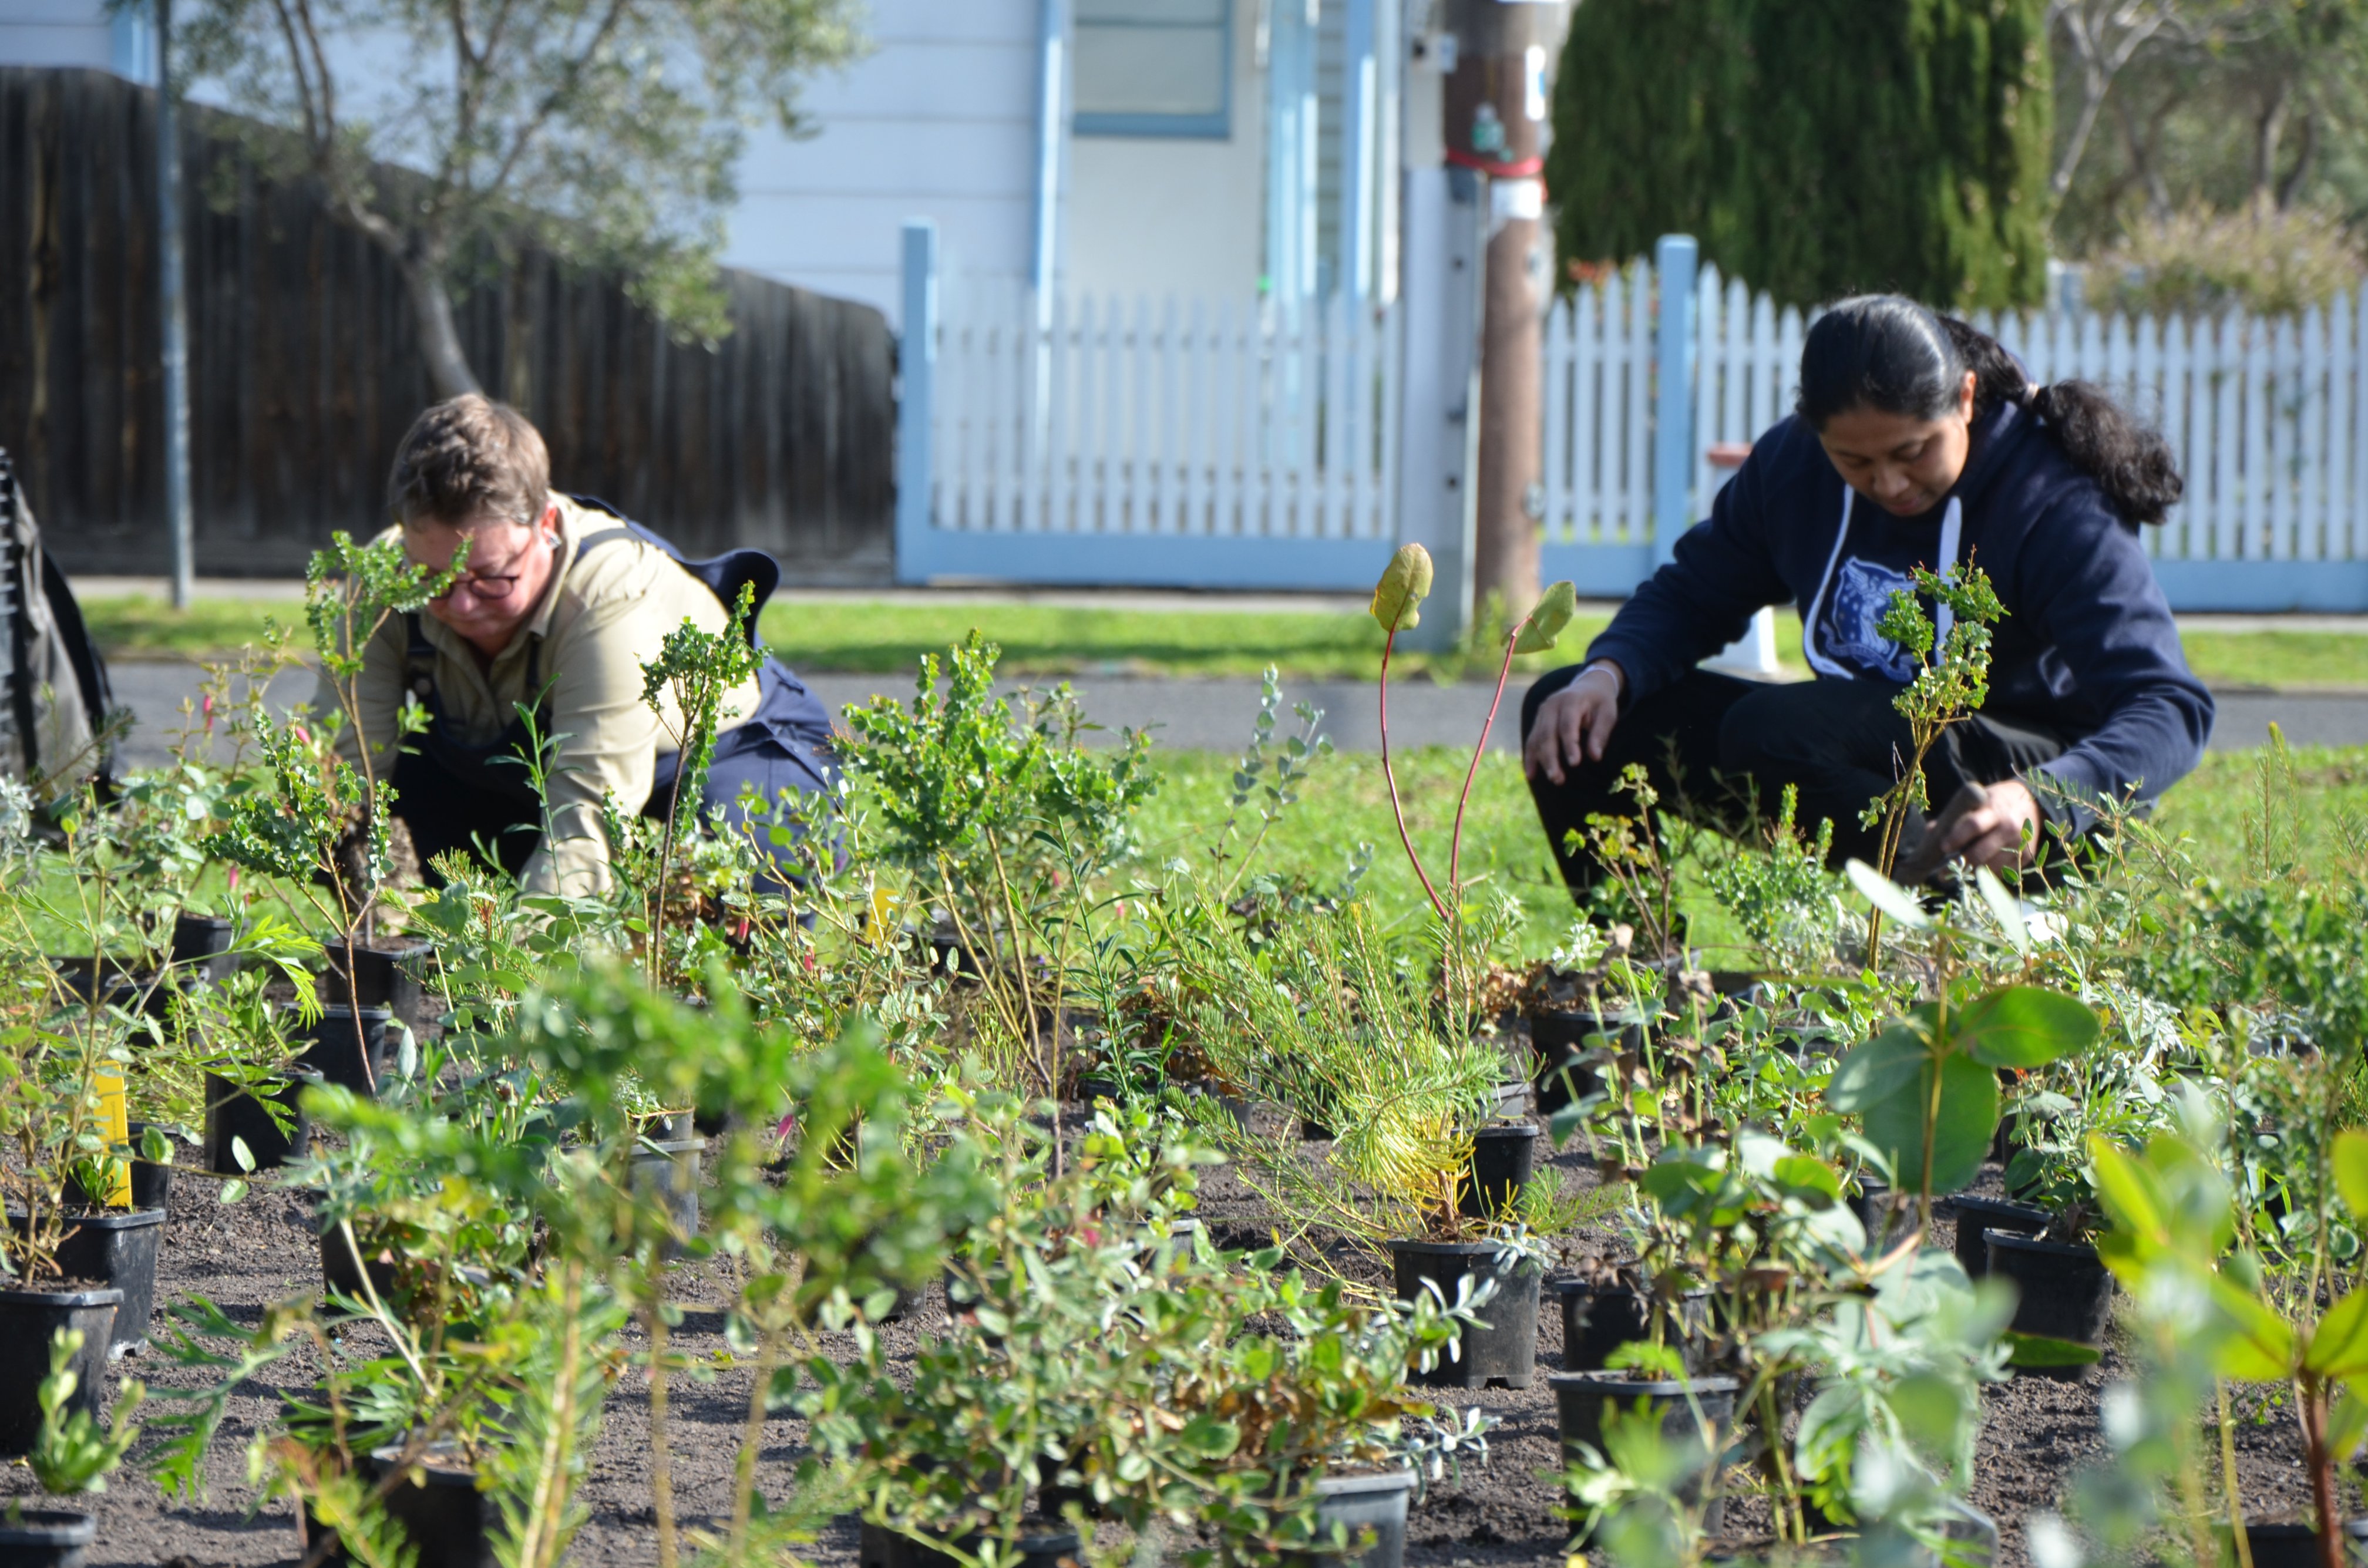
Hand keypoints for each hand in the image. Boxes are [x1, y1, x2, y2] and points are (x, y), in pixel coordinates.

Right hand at [1524, 663, 1623, 785]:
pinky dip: (1530, 757)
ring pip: (1537, 739)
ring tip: (1554, 779)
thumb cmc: (1600, 703)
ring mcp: (1542, 713)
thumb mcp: (1607, 714)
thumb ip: (1601, 734)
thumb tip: (1595, 757)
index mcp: (1570, 700)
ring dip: (1542, 761)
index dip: (1570, 744)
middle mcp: (1551, 705)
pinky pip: (1532, 740)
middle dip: (1551, 758)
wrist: (1588, 686)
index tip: (1575, 763)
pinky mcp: (1538, 721)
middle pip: (1547, 734)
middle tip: (1558, 779)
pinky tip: (1531, 774)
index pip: (1567, 724)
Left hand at [1936, 778, 2043, 872]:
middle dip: (1960, 862)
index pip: (1973, 825)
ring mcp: (2020, 844)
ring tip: (1961, 870)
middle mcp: (2009, 827)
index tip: (1944, 847)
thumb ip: (1956, 817)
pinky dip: (1989, 874)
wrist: (2032, 803)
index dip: (1956, 837)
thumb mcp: (1977, 801)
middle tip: (1944, 870)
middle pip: (1980, 852)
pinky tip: (1981, 868)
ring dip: (1973, 871)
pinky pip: (2002, 873)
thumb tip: (1931, 833)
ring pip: (1990, 867)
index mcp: (1994, 810)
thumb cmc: (1995, 803)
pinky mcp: (2026, 857)